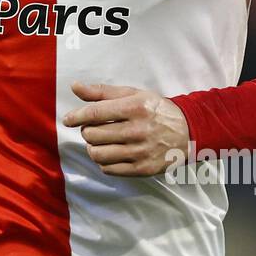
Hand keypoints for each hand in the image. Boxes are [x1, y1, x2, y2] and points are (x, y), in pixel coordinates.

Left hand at [63, 81, 191, 176]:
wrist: (187, 132)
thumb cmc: (155, 110)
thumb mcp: (133, 94)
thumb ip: (102, 92)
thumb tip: (74, 87)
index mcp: (135, 108)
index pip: (95, 113)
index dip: (76, 116)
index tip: (67, 119)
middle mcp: (138, 130)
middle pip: (93, 135)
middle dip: (87, 131)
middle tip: (93, 128)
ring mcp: (140, 152)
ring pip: (98, 154)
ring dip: (92, 147)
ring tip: (100, 141)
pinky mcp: (142, 169)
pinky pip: (109, 169)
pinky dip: (103, 161)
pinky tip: (110, 152)